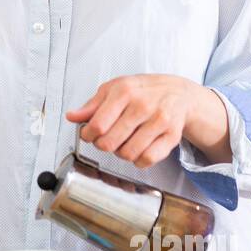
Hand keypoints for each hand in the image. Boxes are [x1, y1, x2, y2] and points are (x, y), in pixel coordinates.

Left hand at [66, 74, 222, 167]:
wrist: (179, 93)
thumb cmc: (143, 91)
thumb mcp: (114, 89)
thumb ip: (92, 105)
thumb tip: (72, 117)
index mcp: (125, 91)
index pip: (97, 125)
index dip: (88, 135)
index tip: (89, 134)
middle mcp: (143, 106)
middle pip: (110, 143)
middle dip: (103, 145)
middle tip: (106, 139)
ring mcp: (159, 121)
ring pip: (128, 154)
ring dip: (120, 153)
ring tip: (123, 142)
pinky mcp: (172, 136)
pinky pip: (147, 159)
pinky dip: (139, 161)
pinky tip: (138, 150)